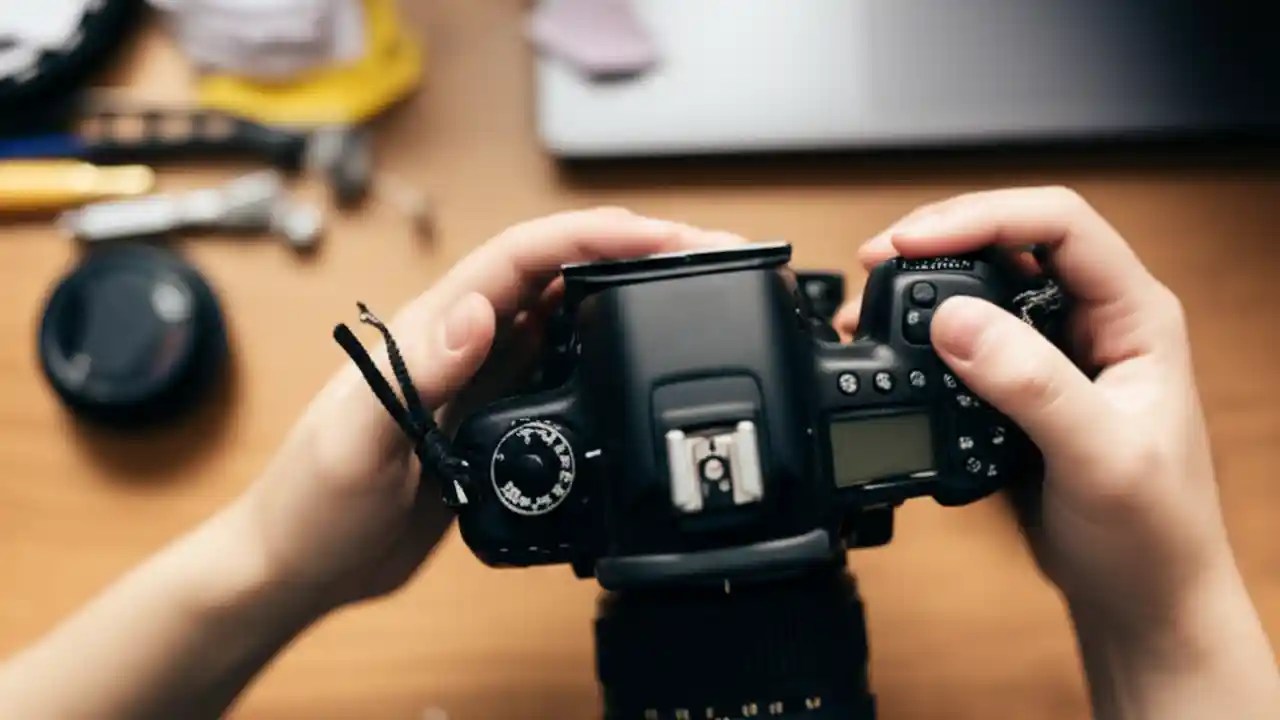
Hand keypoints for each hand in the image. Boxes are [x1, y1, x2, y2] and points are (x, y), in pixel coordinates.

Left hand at [232, 208, 743, 611]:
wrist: (301, 567)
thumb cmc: (310, 504)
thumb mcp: (356, 440)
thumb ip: (415, 374)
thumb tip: (482, 310)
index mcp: (430, 329)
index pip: (521, 258)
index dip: (592, 235)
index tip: (658, 237)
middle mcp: (461, 343)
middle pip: (558, 274)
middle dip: (631, 254)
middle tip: (704, 256)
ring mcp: (480, 381)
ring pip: (566, 318)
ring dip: (625, 296)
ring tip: (691, 295)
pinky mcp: (493, 421)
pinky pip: (561, 374)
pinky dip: (606, 356)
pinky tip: (640, 365)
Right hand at [845, 187, 1277, 718]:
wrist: (1141, 602)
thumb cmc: (1154, 535)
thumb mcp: (1100, 455)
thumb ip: (1030, 384)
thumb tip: (954, 320)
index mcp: (1135, 315)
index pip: (1057, 224)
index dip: (979, 217)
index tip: (911, 242)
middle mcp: (1094, 322)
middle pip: (1009, 241)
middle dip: (937, 244)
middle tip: (874, 265)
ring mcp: (1056, 353)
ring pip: (982, 287)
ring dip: (923, 287)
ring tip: (870, 307)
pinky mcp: (1022, 388)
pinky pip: (966, 339)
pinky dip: (922, 338)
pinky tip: (893, 350)